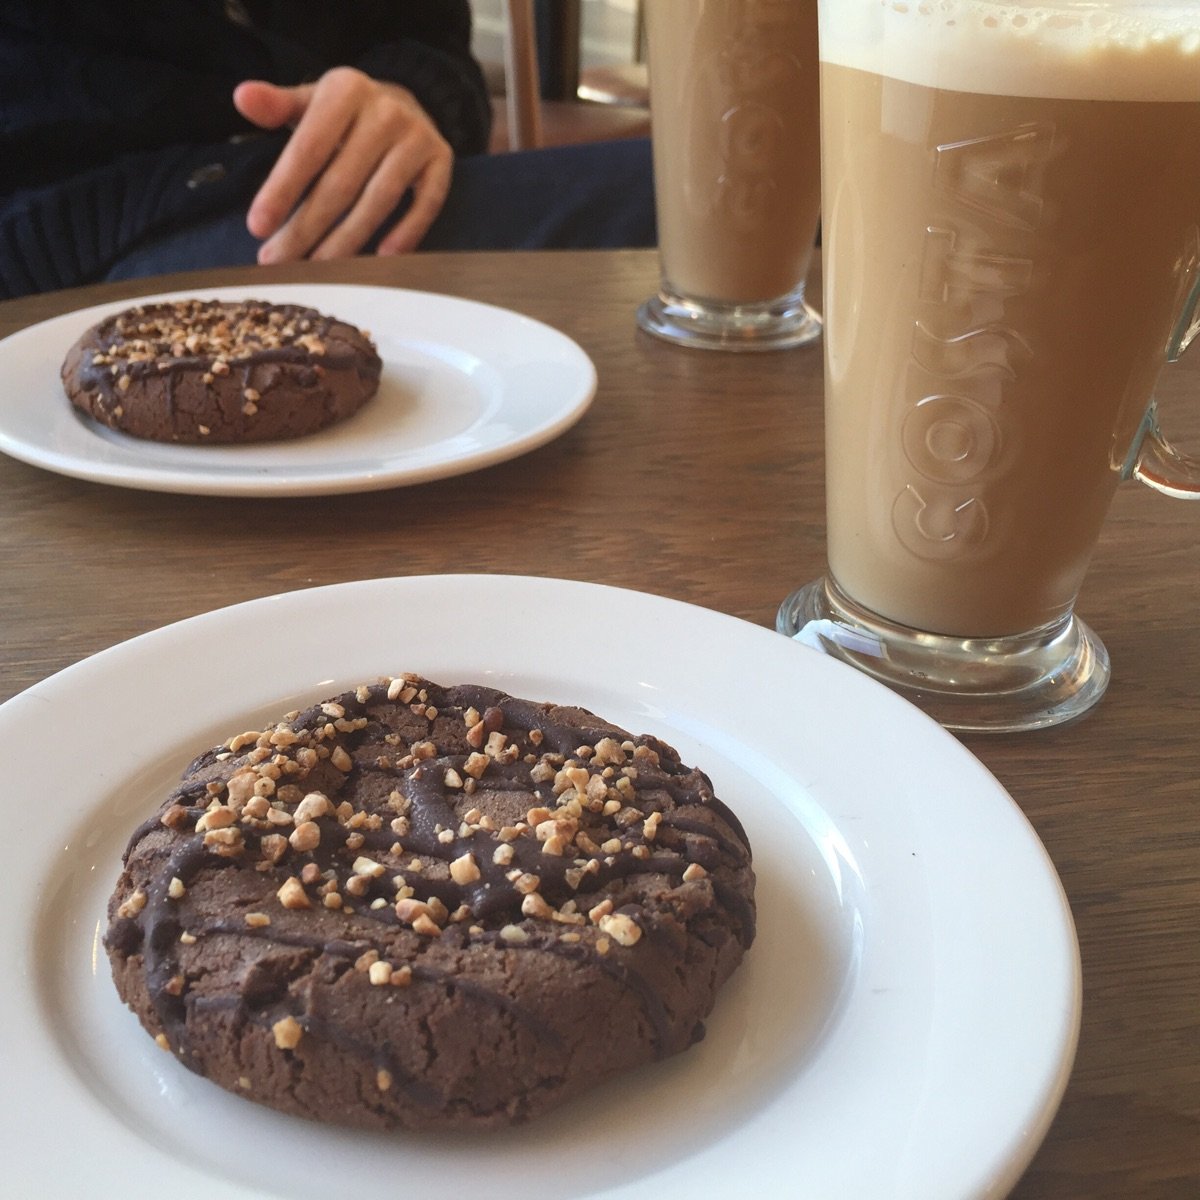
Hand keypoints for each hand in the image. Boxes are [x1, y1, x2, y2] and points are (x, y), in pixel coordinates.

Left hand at [233, 66, 452, 262]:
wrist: (407, 103)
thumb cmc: (347, 115)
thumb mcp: (311, 102)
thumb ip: (277, 106)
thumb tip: (242, 97)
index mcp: (345, 91)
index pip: (308, 149)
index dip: (282, 190)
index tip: (257, 227)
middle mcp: (385, 112)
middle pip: (341, 183)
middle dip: (306, 227)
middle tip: (279, 261)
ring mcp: (417, 138)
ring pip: (378, 200)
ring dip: (347, 241)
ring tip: (319, 269)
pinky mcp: (440, 162)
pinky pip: (425, 204)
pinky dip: (406, 233)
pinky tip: (382, 259)